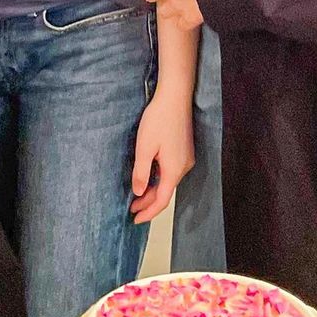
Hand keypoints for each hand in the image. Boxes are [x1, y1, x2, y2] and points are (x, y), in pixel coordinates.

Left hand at [129, 89, 194, 223]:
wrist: (175, 97)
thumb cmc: (158, 120)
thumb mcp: (144, 147)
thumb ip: (142, 172)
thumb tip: (139, 193)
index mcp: (174, 170)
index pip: (162, 200)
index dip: (148, 212)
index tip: (135, 219)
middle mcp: (183, 167)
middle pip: (165, 192)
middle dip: (148, 202)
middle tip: (131, 208)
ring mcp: (185, 159)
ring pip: (168, 181)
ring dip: (153, 190)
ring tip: (136, 195)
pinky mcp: (184, 150)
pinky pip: (170, 171)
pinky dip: (159, 178)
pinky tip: (148, 176)